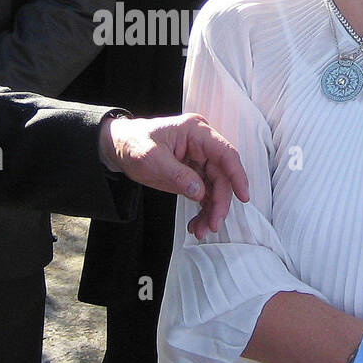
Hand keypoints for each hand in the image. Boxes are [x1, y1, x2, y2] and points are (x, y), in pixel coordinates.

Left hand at [98, 112, 250, 237]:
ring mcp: (199, 160)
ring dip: (211, 211)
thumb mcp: (151, 159)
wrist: (119, 147)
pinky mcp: (194, 174)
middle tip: (213, 225)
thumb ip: (177, 174)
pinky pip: (205, 194)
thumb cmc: (133, 144)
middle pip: (222, 176)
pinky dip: (203, 210)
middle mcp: (202, 145)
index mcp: (196, 132)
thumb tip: (201, 192)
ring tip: (201, 230)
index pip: (225, 153)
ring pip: (215, 188)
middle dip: (220, 202)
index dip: (237, 175)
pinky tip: (196, 224)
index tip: (244, 196)